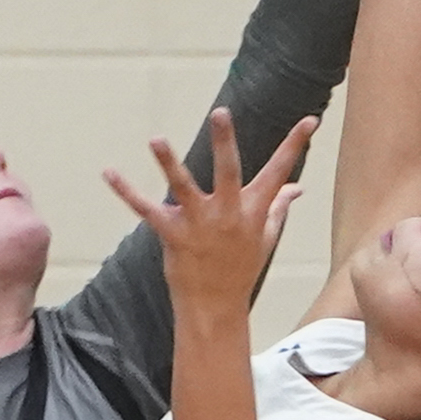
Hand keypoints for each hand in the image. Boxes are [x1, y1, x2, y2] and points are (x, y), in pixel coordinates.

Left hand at [106, 111, 317, 318]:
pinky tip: (110, 173)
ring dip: (169, 163)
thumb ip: (279, 207)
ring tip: (157, 139)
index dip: (295, 144)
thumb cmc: (241, 269)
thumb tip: (297, 188)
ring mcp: (199, 224)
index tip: (310, 120)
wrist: (216, 306)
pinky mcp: (173, 235)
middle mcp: (228, 213)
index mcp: (254, 211)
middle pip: (228, 171)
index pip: (279, 172)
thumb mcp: (266, 238)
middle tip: (221, 112)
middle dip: (224, 141)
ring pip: (182, 187)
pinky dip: (127, 192)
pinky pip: (147, 210)